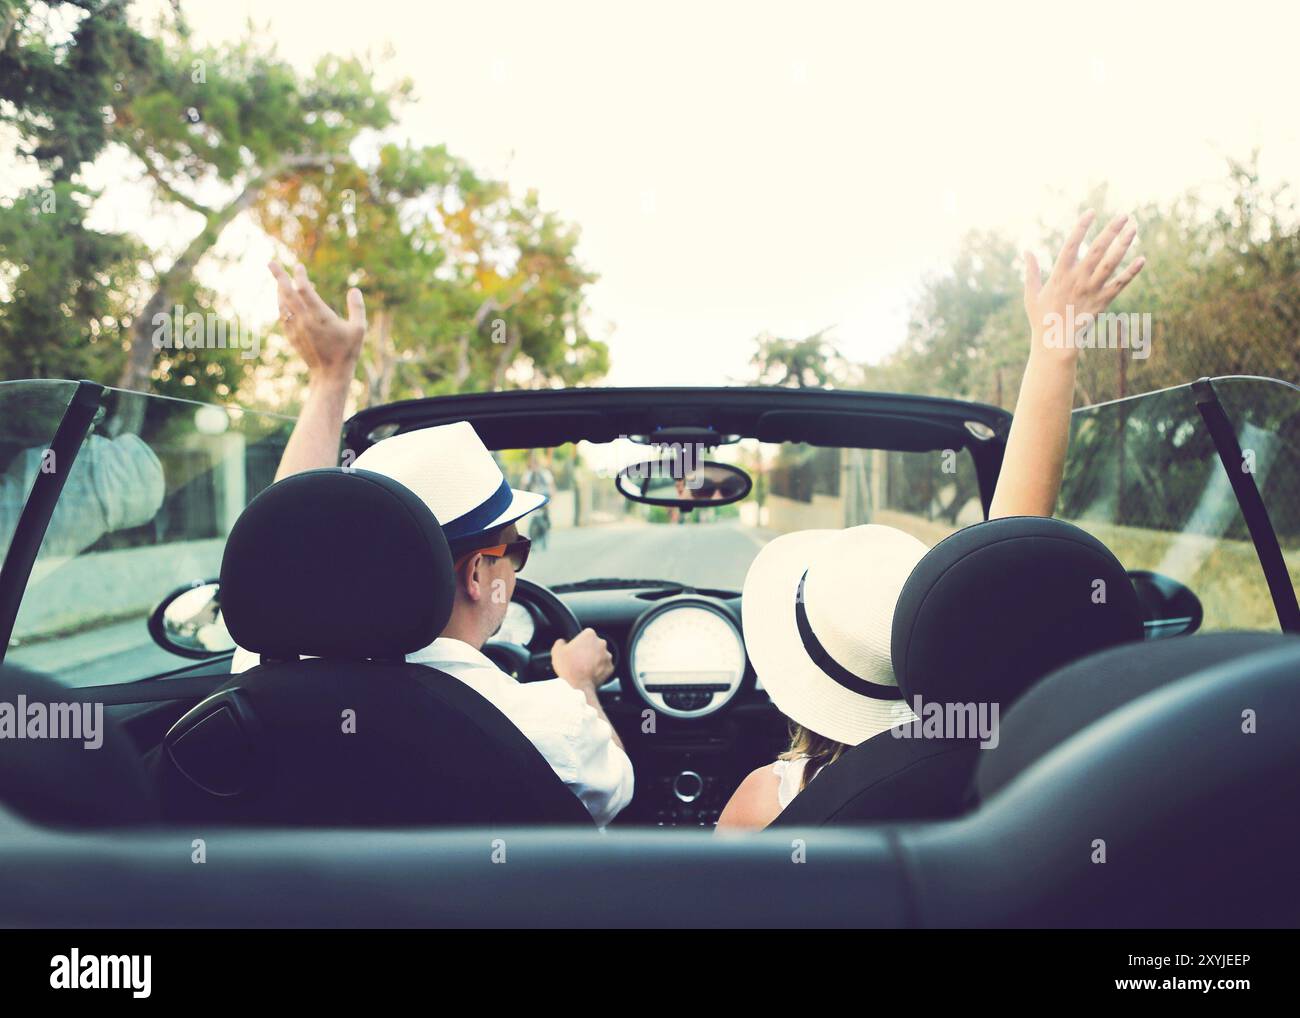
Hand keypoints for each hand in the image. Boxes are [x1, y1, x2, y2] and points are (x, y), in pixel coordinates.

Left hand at [269, 262, 365, 383]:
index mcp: (320, 316)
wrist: (330, 375)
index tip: (299, 266)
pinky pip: (282, 316)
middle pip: (287, 294)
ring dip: (279, 290)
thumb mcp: (359, 329)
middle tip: (271, 262)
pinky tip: (282, 300)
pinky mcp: (292, 337)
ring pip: (282, 304)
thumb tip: (354, 290)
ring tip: (278, 279)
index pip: (305, 290)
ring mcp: (296, 329)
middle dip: (279, 277)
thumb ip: (357, 308)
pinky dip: (281, 305)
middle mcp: (305, 321)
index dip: (300, 276)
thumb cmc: (347, 351)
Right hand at [552, 628, 614, 691]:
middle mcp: (601, 643)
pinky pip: (604, 666)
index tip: (574, 649)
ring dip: (593, 659)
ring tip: (583, 668)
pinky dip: (598, 669)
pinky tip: (589, 674)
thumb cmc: (568, 667)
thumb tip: (562, 642)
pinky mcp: (610, 668)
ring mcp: (607, 656)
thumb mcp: (556, 651)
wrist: (577, 686)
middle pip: (594, 644)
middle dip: (588, 650)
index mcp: (589, 635)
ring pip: (600, 655)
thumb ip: (560, 642)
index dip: (579, 642)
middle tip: (578, 659)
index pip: (585, 634)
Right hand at [1024, 210, 1144, 356]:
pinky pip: (1120, 284)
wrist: (1055, 344)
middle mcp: (1077, 279)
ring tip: (1134, 228)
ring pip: (1111, 262)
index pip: (1071, 245)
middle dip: (1110, 230)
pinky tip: (1142, 259)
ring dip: (1123, 244)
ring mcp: (1092, 290)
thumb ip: (1031, 272)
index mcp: (1059, 275)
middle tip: (1123, 215)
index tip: (1091, 212)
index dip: (1081, 227)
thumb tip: (1027, 251)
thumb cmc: (1040, 319)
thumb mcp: (1031, 295)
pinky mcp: (1103, 302)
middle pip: (1097, 249)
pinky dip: (1132, 272)